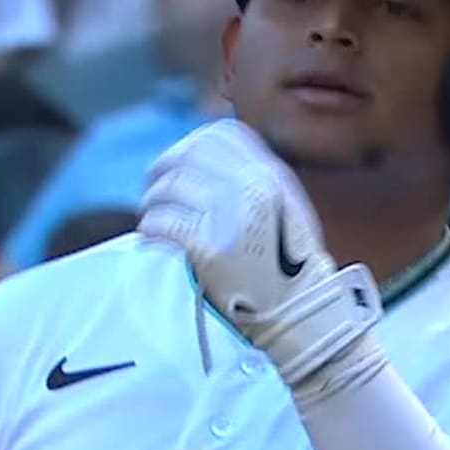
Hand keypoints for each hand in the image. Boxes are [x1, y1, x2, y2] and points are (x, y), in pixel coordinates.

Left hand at [138, 120, 383, 394]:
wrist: (298, 313)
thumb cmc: (289, 265)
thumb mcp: (285, 207)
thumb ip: (252, 180)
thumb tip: (201, 159)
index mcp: (272, 173)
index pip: (220, 136)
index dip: (191, 145)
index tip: (177, 163)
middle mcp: (253, 186)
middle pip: (188, 156)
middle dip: (162, 171)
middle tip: (153, 191)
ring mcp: (230, 215)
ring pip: (168, 189)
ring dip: (152, 205)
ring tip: (154, 220)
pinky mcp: (207, 247)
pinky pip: (163, 223)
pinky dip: (151, 230)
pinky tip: (153, 240)